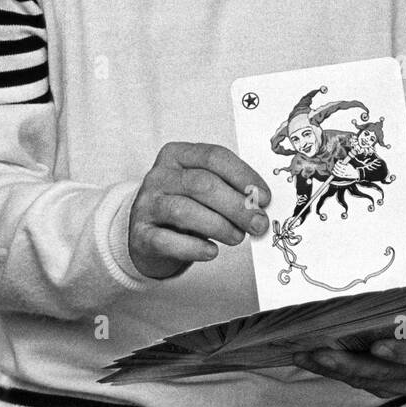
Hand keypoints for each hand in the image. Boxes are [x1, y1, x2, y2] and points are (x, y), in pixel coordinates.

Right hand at [128, 142, 269, 279]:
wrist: (147, 234)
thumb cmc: (185, 206)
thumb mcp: (202, 189)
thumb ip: (228, 189)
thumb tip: (260, 204)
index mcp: (177, 155)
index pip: (213, 157)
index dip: (243, 176)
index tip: (264, 197)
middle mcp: (158, 176)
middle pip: (201, 184)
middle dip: (236, 205)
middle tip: (258, 223)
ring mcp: (146, 205)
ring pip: (184, 210)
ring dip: (219, 226)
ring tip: (238, 238)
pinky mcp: (140, 235)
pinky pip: (167, 240)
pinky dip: (193, 247)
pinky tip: (211, 251)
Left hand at [293, 322, 405, 399]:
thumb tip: (367, 298)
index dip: (403, 351)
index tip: (377, 346)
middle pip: (387, 371)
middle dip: (350, 363)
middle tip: (321, 352)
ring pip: (368, 379)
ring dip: (333, 368)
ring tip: (305, 354)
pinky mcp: (389, 387)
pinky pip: (359, 382)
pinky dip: (334, 371)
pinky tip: (311, 359)